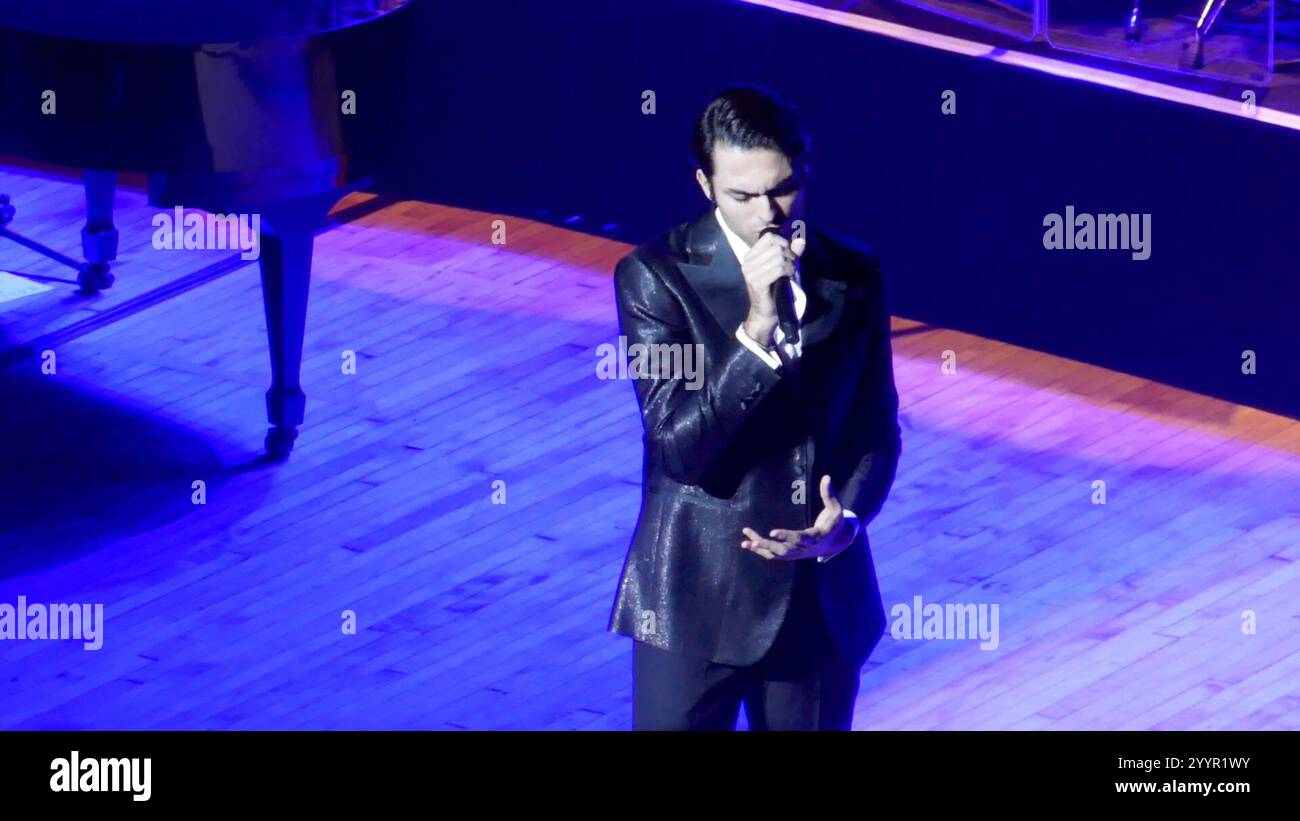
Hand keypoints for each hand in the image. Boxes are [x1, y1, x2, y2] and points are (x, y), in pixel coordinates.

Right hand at [740, 231, 805, 344]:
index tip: (789, 254)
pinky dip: (788, 271)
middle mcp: (747, 262)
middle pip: (776, 247)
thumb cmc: (773, 288)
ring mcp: (750, 273)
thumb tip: (801, 240)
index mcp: (750, 256)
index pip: (769, 237)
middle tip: (792, 266)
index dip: (783, 242)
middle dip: (789, 255)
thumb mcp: (782, 266)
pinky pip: (778, 269)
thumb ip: (790, 252)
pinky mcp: (757, 283)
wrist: (764, 312)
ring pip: (778, 257)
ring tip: (790, 273)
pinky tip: (788, 277)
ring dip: (790, 265)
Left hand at [740, 475, 854, 560]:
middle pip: (785, 551)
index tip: (772, 532)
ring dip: (761, 549)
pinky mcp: (792, 554)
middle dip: (769, 547)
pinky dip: (762, 550)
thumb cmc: (834, 523)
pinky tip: (748, 544)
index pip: (801, 538)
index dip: (787, 536)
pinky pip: (775, 555)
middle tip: (754, 542)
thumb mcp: (835, 509)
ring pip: (777, 555)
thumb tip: (826, 477)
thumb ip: (829, 494)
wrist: (836, 543)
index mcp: (817, 537)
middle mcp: (806, 549)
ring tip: (745, 543)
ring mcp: (798, 554)